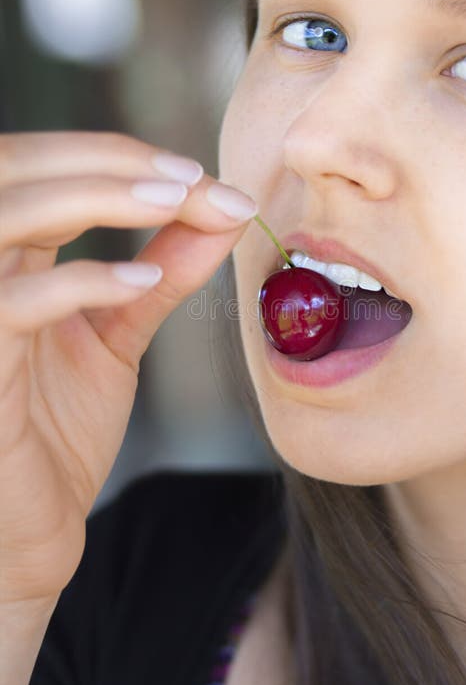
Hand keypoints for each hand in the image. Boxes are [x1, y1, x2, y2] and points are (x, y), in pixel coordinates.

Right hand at [0, 131, 255, 603]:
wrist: (27, 527)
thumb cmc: (55, 429)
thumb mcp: (117, 331)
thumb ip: (164, 269)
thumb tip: (225, 209)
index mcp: (4, 256)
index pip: (46, 166)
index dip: (121, 157)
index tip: (205, 178)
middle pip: (17, 167)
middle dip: (111, 160)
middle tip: (194, 179)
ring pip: (9, 214)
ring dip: (98, 196)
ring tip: (176, 202)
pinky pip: (13, 303)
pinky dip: (82, 280)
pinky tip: (141, 282)